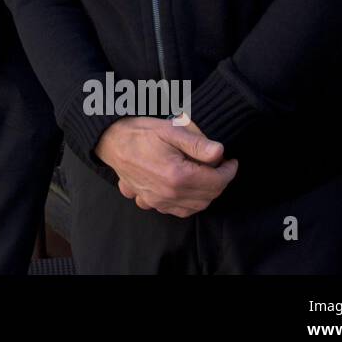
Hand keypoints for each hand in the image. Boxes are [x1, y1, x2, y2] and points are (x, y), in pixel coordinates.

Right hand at [95, 116, 237, 218]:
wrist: (110, 141)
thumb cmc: (140, 133)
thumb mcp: (170, 130)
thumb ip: (197, 144)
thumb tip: (220, 152)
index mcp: (178, 176)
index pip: (217, 181)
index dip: (229, 170)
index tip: (231, 160)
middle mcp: (170, 194)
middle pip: (208, 196)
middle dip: (219, 182)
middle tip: (220, 166)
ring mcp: (158, 201)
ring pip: (195, 207)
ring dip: (206, 194)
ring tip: (206, 176)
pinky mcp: (150, 202)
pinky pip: (177, 211)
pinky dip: (189, 203)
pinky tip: (187, 189)